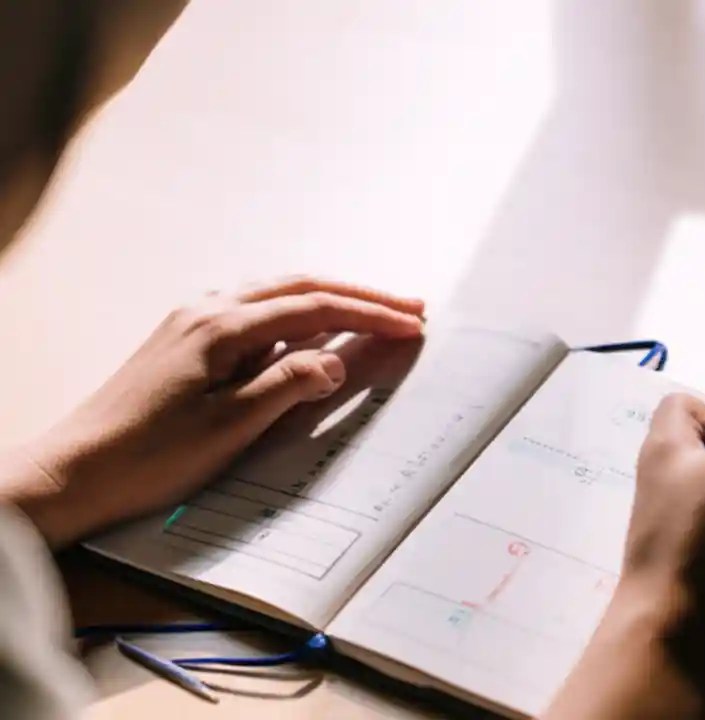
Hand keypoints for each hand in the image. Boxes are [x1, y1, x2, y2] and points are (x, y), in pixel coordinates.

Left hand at [0, 276, 423, 546]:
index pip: (315, 308)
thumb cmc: (148, 458)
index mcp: (221, 327)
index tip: (412, 325)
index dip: (370, 315)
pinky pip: (254, 313)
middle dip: (359, 296)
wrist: (74, 472)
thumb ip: (287, 385)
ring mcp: (192, 322)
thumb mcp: (229, 427)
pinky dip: (295, 315)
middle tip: (409, 310)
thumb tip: (334, 360)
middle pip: (300, 287)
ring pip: (276, 295)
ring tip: (372, 314)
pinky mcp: (184, 340)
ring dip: (329, 300)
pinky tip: (309, 333)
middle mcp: (207, 311)